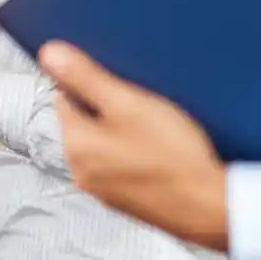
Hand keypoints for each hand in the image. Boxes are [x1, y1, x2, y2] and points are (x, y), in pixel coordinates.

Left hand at [38, 42, 229, 251]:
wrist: (210, 207)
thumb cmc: (173, 158)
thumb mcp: (127, 103)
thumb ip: (85, 77)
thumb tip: (50, 54)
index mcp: (75, 145)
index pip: (64, 97)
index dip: (87, 81)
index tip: (113, 78)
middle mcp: (81, 171)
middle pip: (83, 122)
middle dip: (105, 107)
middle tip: (139, 102)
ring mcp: (103, 190)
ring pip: (103, 144)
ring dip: (121, 131)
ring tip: (153, 126)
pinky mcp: (126, 200)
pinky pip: (120, 165)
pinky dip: (134, 154)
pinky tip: (159, 150)